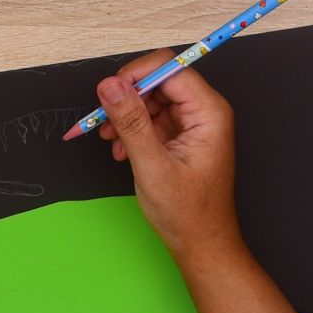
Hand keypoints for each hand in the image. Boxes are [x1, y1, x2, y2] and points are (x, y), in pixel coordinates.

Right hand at [96, 49, 238, 250]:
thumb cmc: (188, 212)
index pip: (170, 69)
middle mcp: (203, 112)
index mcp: (208, 113)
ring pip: (150, 100)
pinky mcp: (179, 137)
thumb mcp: (153, 165)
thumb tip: (110, 85)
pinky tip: (121, 151)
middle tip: (104, 121)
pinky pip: (150, 119)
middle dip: (128, 99)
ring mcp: (191, 124)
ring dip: (126, 117)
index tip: (109, 93)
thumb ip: (130, 122)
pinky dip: (131, 131)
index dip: (137, 75)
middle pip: (158, 82)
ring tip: (112, 141)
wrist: (200, 243)